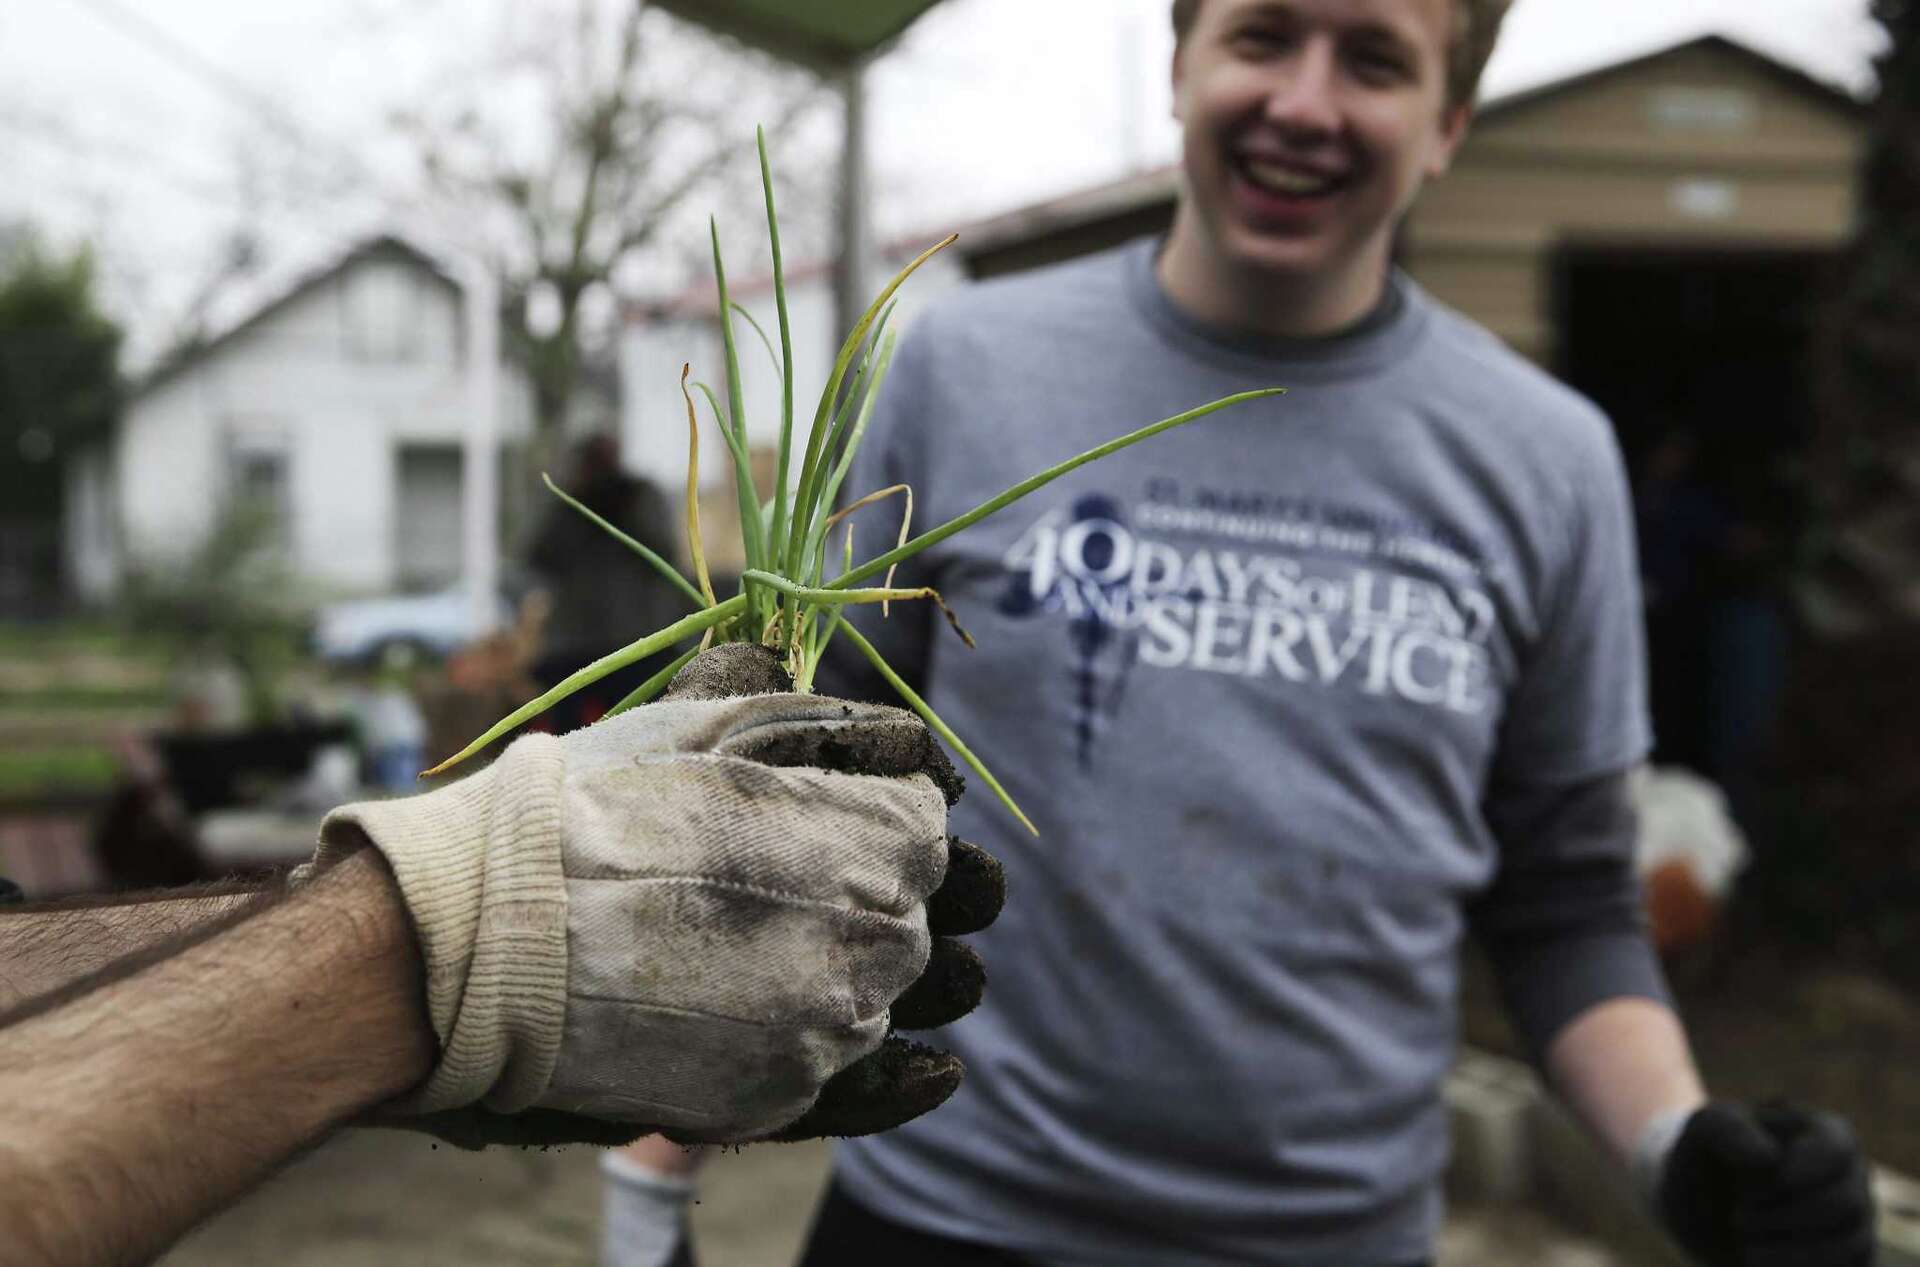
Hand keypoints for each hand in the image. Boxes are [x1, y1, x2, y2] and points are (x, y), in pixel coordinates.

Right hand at [309, 648, 1002, 1146]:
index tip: (840, 807)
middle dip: (876, 888)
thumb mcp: (705, 724)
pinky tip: (849, 1032)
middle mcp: (876, 944)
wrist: (483, 941)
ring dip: (859, 968)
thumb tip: (907, 742)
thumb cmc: (589, 812)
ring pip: (889, 996)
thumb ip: (821, 724)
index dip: (881, 808)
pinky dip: (853, 1052)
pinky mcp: (784, 1098)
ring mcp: (831, 1033)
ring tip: (786, 947)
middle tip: (798, 876)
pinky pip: (855, 1078)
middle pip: (917, 914)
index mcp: (875, 841)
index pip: (928, 824)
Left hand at [1651, 1101, 1876, 1266]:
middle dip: (1784, 1216)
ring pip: (1853, 1245)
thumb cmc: (1712, 1156)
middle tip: (1739, 1219)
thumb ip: (1730, 1130)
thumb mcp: (1707, 1128)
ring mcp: (1858, 1220)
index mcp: (1826, 1131)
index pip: (1834, 1149)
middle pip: (1845, 1202)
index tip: (1750, 1191)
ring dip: (1792, 1252)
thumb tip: (1769, 1159)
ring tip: (1748, 1247)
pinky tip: (1760, 1263)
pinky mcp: (1852, 1258)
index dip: (1796, 1172)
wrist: (1703, 1207)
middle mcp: (1852, 1175)